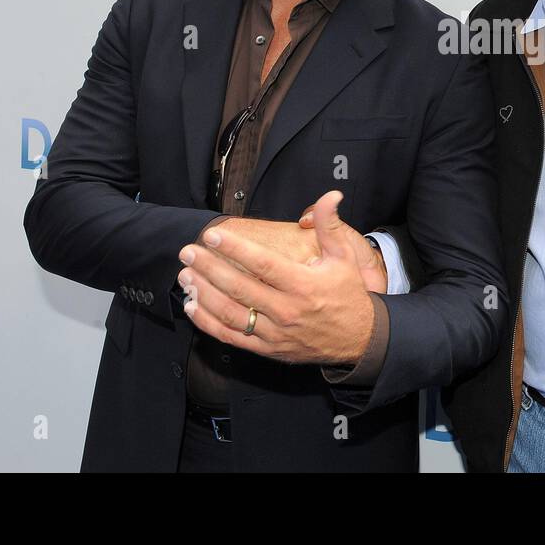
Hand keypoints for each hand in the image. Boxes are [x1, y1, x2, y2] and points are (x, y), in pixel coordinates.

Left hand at [178, 190, 373, 364]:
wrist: (359, 338)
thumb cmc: (348, 293)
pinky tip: (193, 306)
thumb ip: (330, 225)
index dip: (235, 249)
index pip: (263, 264)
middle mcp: (287, 310)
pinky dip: (208, 323)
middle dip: (209, 268)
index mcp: (303, 285)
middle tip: (188, 252)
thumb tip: (331, 196)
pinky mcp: (268, 348)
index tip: (213, 235)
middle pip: (239, 287)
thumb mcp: (344, 257)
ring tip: (186, 275)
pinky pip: (231, 336)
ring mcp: (275, 332)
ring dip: (204, 293)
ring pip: (230, 313)